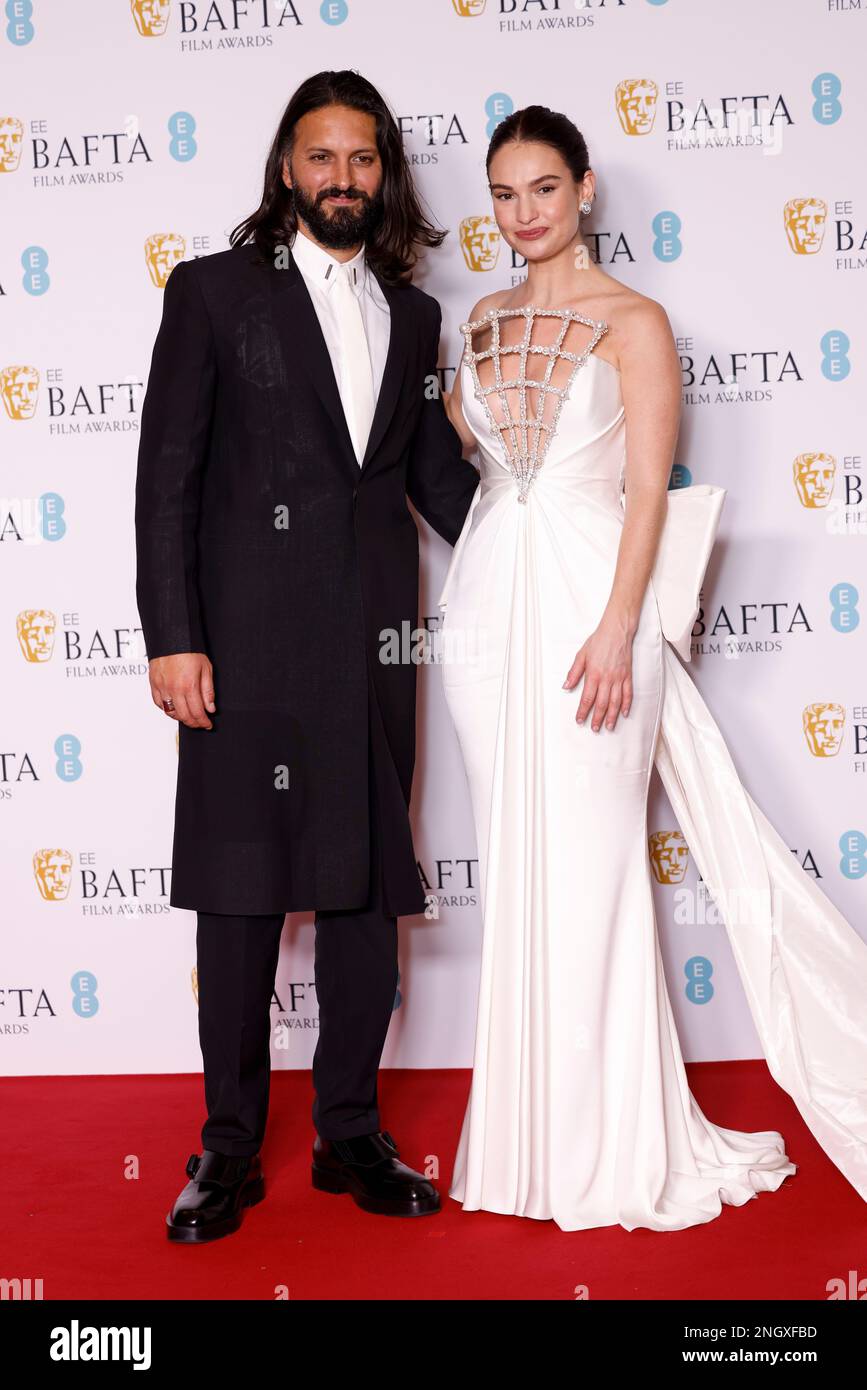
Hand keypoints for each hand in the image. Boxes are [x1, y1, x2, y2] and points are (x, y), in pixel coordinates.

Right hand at [148, 652, 215, 728]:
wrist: (171, 637)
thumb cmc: (189, 650)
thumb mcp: (206, 669)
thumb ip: (208, 691)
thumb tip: (210, 708)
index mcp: (189, 686)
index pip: (197, 712)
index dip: (203, 722)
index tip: (208, 725)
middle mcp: (174, 689)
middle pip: (184, 716)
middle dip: (194, 723)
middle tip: (200, 723)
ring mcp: (162, 687)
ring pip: (170, 712)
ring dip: (181, 718)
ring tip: (189, 716)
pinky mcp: (153, 684)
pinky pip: (158, 703)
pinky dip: (167, 709)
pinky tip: (174, 708)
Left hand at [562, 615, 633, 731]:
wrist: (616, 631)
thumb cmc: (598, 641)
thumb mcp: (581, 655)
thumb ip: (574, 672)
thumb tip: (566, 687)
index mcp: (593, 674)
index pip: (587, 698)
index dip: (583, 711)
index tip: (580, 720)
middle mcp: (607, 678)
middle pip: (601, 703)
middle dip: (597, 718)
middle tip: (595, 729)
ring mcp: (619, 678)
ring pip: (615, 702)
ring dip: (612, 716)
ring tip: (609, 727)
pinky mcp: (627, 676)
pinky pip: (628, 693)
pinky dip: (626, 705)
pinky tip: (624, 713)